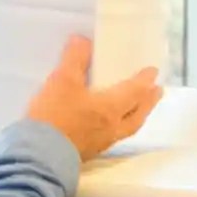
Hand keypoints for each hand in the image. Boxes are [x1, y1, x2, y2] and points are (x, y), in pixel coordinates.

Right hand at [26, 36, 163, 160]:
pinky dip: (120, 128)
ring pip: (127, 128)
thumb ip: (74, 59)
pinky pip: (113, 137)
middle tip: (158, 91)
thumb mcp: (62, 81)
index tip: (154, 72)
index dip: (145, 80)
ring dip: (137, 116)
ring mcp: (101, 143)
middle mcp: (112, 127)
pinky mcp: (89, 153)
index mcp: (111, 108)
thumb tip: (82, 40)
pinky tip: (111, 126)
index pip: (135, 92)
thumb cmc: (55, 115)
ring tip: (139, 109)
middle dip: (149, 101)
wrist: (38, 156)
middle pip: (138, 114)